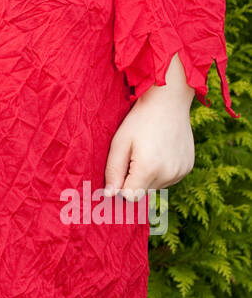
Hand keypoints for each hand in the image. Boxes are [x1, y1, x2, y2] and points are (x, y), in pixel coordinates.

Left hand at [104, 54, 195, 199]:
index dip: (121, 186)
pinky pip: (169, 179)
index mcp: (148, 169)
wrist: (169, 101)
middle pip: (143, 192)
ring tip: (149, 150)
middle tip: (135, 154)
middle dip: (134, 179)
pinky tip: (161, 150)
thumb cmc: (140, 120)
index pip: (130, 197)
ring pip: (156, 186)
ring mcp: (181, 172)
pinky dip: (162, 170)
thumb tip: (110, 195)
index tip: (121, 169)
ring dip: (149, 176)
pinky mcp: (188, 168)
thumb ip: (113, 171)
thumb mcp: (120, 142)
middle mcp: (167, 174)